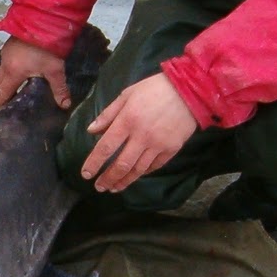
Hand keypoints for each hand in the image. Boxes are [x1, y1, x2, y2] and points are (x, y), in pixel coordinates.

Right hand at [0, 36, 70, 115]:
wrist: (43, 18)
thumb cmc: (47, 45)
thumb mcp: (55, 69)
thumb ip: (59, 88)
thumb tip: (64, 105)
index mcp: (13, 73)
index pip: (0, 95)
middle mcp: (5, 64)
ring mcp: (6, 54)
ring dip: (0, 87)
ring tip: (3, 96)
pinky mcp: (10, 47)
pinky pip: (4, 66)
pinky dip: (6, 75)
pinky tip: (13, 77)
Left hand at [81, 72, 196, 192]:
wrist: (190, 90)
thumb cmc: (155, 89)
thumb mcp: (127, 94)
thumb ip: (108, 114)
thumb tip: (91, 131)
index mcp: (127, 120)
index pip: (105, 147)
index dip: (94, 163)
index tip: (86, 174)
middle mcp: (142, 136)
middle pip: (121, 164)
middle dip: (108, 179)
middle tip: (99, 187)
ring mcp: (158, 145)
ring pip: (138, 170)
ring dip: (124, 181)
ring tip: (114, 187)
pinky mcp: (172, 149)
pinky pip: (154, 166)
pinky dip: (142, 173)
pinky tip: (134, 176)